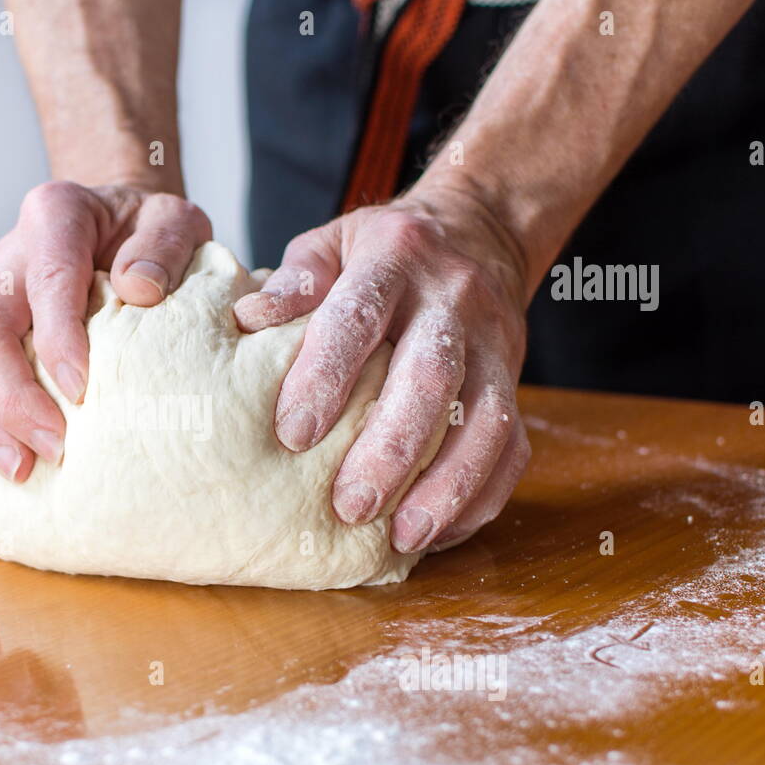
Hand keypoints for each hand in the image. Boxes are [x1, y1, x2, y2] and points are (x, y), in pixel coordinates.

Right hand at [0, 181, 211, 488]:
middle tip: (53, 448)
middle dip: (11, 399)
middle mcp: (8, 262)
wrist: (120, 221)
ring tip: (20, 474)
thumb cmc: (151, 229)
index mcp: (53, 218)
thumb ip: (164, 246)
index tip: (81, 390)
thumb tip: (139, 289)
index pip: (47, 278)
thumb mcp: (175, 219)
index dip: (56, 337)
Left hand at [234, 183, 531, 553]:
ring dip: (447, 485)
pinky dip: (480, 496)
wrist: (480, 227)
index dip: (327, 375)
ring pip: (487, 419)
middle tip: (349, 504)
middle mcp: (452, 300)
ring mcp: (495, 342)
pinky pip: (514, 446)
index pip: (358, 316)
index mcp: (393, 258)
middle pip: (431, 377)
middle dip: (391, 447)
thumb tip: (248, 318)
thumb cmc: (385, 249)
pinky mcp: (517, 380)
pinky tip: (440, 533)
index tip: (293, 433)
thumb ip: (295, 281)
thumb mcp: (333, 242)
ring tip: (404, 537)